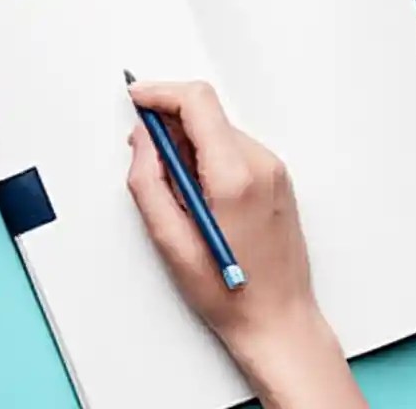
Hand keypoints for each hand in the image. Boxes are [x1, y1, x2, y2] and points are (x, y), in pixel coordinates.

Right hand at [126, 81, 366, 408]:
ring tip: (180, 196)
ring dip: (189, 146)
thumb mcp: (170, 242)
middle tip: (147, 158)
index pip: (197, 102)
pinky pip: (234, 150)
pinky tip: (201, 198)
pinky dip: (209, 159)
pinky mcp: (277, 180)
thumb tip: (142, 142)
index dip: (160, 94)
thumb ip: (149, 183)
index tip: (136, 100)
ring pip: (218, 131)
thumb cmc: (230, 294)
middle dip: (170, 126)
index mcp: (235, 176)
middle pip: (207, 114)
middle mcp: (262, 165)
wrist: (279, 320)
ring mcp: (274, 171)